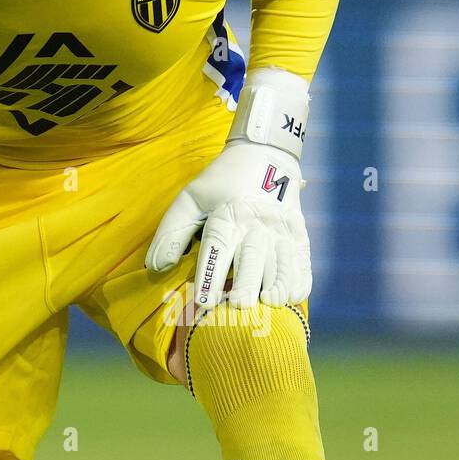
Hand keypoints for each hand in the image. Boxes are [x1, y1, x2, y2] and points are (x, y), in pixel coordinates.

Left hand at [144, 140, 310, 309]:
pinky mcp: (300, 236)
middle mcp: (257, 224)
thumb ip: (172, 231)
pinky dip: (298, 284)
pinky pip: (303, 265)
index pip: (217, 246)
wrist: (266, 153)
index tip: (204, 300)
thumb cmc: (221, 182)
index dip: (210, 275)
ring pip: (283, 264)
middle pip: (253, 258)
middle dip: (247, 285)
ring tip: (268, 303)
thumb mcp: (191, 198)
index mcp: (227, 213)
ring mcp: (283, 230)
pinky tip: (288, 298)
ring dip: (277, 286)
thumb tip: (156, 267)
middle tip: (238, 306)